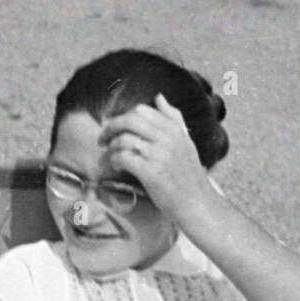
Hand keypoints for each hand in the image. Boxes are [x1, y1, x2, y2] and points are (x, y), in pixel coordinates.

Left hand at [99, 94, 216, 227]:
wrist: (197, 203)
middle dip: (110, 128)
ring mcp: (159, 155)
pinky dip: (114, 160)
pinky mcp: (151, 172)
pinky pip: (123, 157)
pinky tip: (116, 167)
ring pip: (124, 139)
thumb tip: (159, 97)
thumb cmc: (188, 175)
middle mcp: (168, 139)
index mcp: (175, 129)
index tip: (116, 127)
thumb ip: (173, 118)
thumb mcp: (185, 142)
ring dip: (111, 147)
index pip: (142, 111)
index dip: (124, 117)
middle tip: (102, 139)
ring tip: (110, 155)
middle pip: (129, 121)